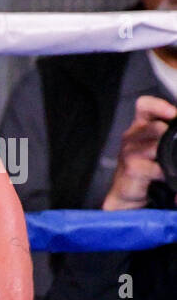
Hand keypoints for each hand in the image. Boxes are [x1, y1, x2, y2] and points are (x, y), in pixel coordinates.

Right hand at [102, 95, 175, 210]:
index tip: (173, 114)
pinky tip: (163, 177)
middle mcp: (132, 137)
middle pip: (155, 127)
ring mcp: (128, 153)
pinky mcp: (130, 169)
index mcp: (140, 127)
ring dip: (166, 156)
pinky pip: (154, 167)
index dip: (159, 106)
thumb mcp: (158, 147)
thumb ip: (168, 136)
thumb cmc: (145, 169)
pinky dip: (163, 173)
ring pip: (156, 146)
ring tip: (167, 164)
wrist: (127, 194)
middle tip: (172, 145)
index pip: (144, 106)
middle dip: (169, 136)